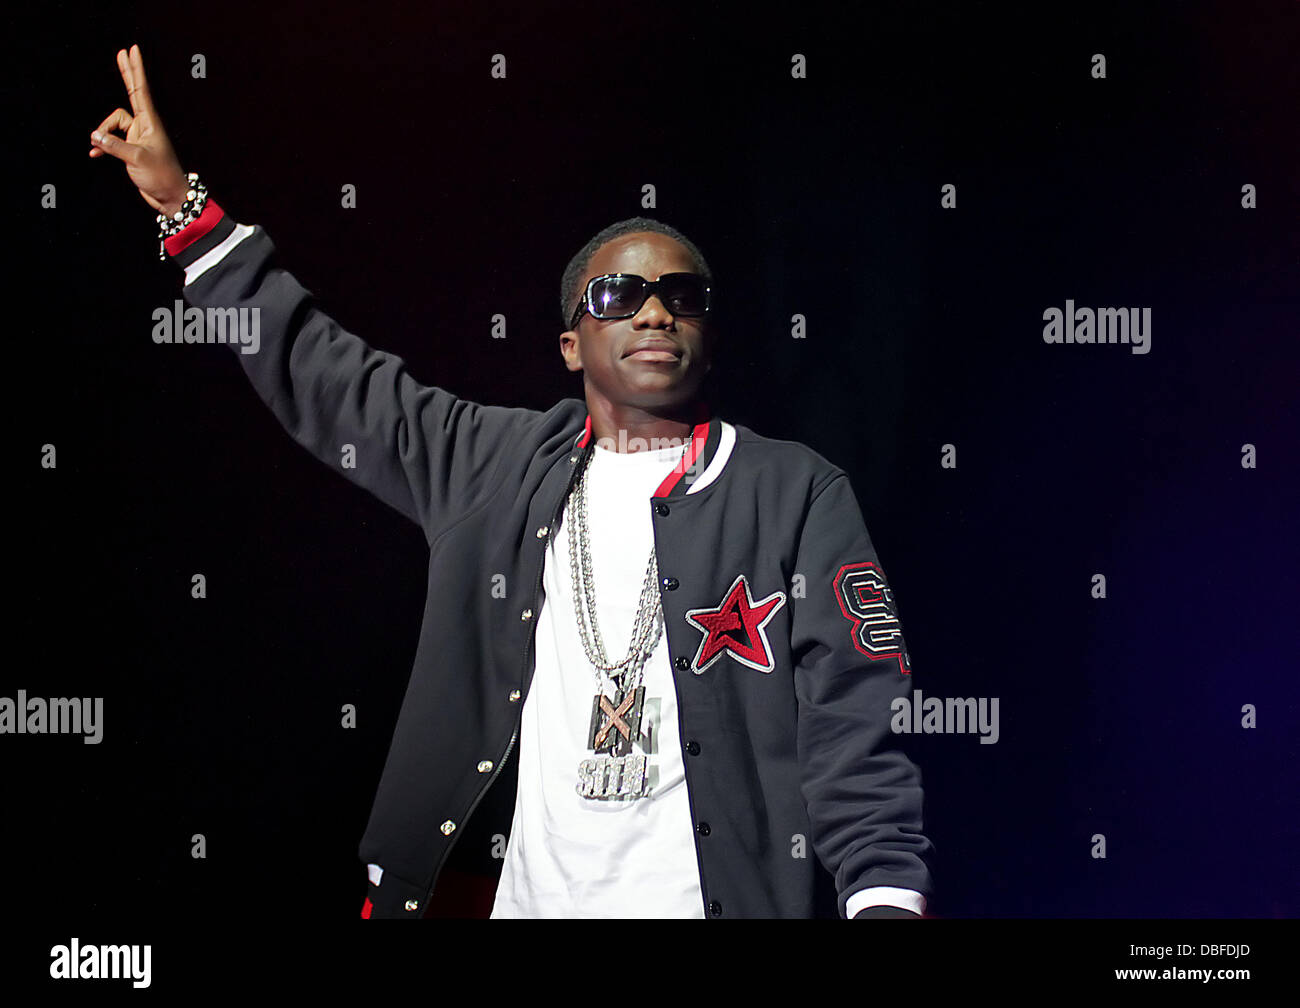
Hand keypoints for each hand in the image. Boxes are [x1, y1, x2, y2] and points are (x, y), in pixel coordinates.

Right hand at [88, 44, 188, 218]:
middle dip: (127, 74)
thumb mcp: (136, 159)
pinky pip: (112, 141)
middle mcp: (144, 126)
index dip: (135, 70)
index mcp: (150, 123)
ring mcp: (138, 137)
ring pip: (113, 124)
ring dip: (103, 133)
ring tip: (96, 146)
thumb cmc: (161, 177)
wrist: (170, 198)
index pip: (140, 90)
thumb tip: (95, 136)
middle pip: (132, 94)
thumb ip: (114, 146)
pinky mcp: (132, 150)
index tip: (132, 50)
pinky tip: (94, 153)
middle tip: (122, 53)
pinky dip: (103, 146)